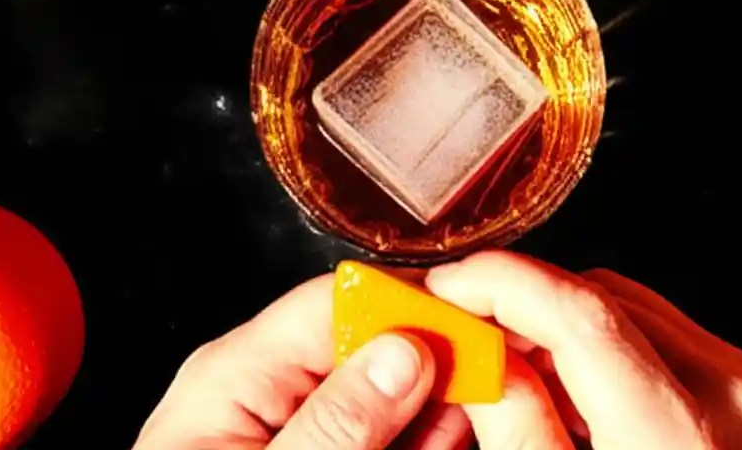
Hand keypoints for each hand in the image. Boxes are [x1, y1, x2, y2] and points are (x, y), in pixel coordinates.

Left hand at [132, 274, 469, 449]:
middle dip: (437, 356)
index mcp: (235, 375)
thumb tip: (403, 352)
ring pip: (388, 395)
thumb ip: (334, 423)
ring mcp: (302, 429)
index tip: (478, 325)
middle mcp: (269, 391)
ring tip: (498, 405)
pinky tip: (464, 437)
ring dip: (442, 401)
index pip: (333, 304)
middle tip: (505, 371)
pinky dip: (427, 439)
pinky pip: (385, 436)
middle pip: (369, 346)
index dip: (410, 305)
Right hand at [424, 251, 741, 449]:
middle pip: (599, 299)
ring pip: (626, 307)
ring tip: (509, 372)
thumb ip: (519, 432)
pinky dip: (600, 347)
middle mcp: (731, 394)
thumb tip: (479, 361)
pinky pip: (655, 334)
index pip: (580, 313)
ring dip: (557, 326)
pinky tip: (566, 391)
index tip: (446, 286)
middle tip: (462, 335)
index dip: (500, 284)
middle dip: (519, 307)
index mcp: (682, 434)